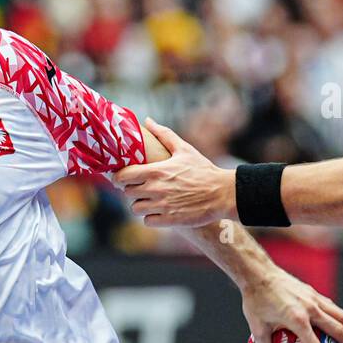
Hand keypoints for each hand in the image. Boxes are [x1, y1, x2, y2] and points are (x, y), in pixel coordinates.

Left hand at [113, 118, 235, 226]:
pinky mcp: (169, 220)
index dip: (119, 177)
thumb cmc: (203, 170)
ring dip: (141, 204)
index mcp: (157, 171)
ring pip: (135, 208)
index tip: (121, 177)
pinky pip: (148, 221)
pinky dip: (151, 217)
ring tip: (151, 199)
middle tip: (142, 187)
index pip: (123, 176)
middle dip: (132, 190)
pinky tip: (160, 210)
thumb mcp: (184, 149)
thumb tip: (148, 121)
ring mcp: (162, 206)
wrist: (223, 193)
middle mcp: (156, 189)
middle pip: (127, 192)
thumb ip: (164, 135)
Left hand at [240, 269, 342, 342]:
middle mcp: (310, 308)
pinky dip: (339, 317)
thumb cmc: (256, 300)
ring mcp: (314, 298)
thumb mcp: (258, 329)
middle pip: (338, 329)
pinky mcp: (313, 292)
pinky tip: (339, 323)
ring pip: (340, 315)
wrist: (258, 274)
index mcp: (297, 320)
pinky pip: (332, 306)